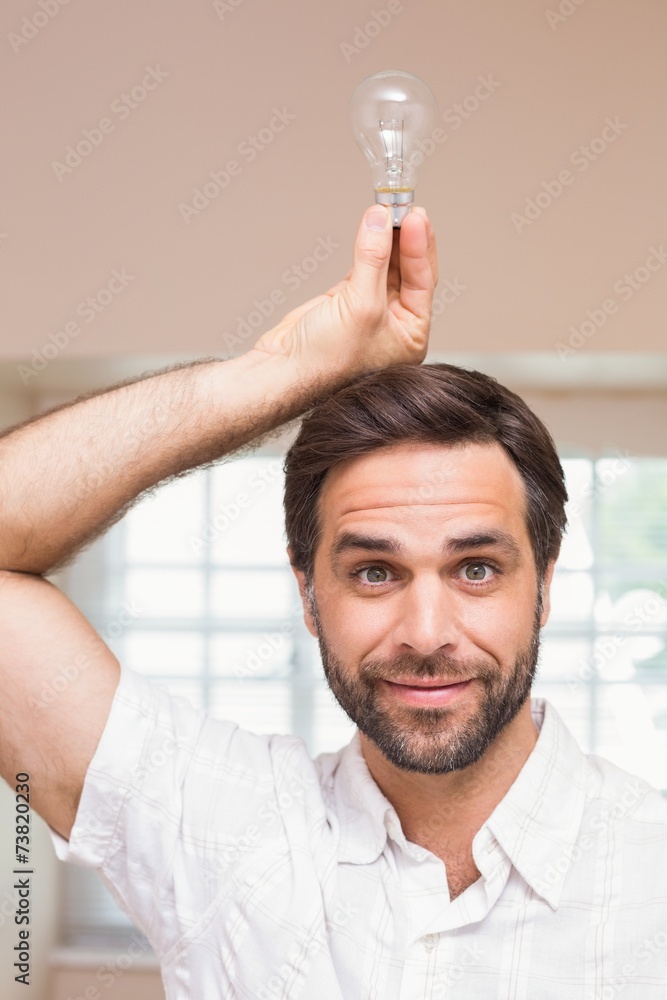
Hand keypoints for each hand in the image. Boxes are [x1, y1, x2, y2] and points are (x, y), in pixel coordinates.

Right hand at [250, 204, 437, 377]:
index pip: (423, 282)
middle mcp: (394, 325)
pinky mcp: (345, 301)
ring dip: (385, 238)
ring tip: (387, 209)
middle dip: (404, 238)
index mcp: (411, 336)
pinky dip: (366, 246)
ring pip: (384, 266)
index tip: (415, 215)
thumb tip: (381, 220)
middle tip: (402, 206)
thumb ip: (373, 259)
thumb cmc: (327, 359)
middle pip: (407, 271)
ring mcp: (369, 311)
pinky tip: (370, 226)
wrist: (284, 371)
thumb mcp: (361, 305)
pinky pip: (363, 266)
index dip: (419, 246)